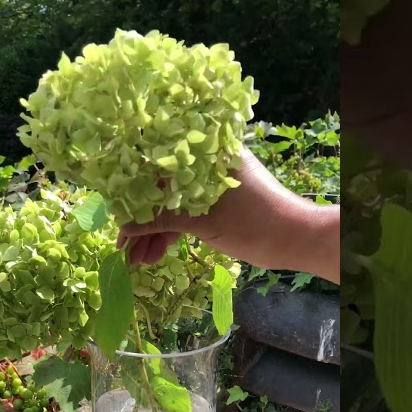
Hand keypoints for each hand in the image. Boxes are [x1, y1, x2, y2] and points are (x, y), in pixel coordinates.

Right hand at [117, 147, 339, 281]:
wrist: (295, 239)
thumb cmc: (255, 220)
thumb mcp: (203, 220)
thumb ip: (161, 221)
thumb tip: (123, 229)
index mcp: (205, 151)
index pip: (157, 160)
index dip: (132, 187)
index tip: (115, 211)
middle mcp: (203, 163)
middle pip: (161, 186)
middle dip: (140, 217)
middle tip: (123, 246)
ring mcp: (208, 185)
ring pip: (170, 204)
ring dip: (152, 232)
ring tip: (135, 261)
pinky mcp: (213, 205)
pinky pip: (183, 216)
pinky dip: (168, 234)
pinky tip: (152, 255)